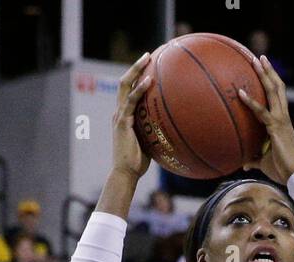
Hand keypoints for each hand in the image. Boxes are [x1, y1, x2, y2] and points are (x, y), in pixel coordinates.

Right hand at [112, 54, 152, 179]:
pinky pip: (131, 102)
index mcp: (124, 116)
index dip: (136, 78)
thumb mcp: (149, 144)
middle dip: (135, 68)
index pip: (129, 91)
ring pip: (125, 87)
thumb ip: (156, 133)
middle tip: (147, 56)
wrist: (126, 174)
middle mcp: (120, 112)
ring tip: (147, 60)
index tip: (148, 67)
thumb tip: (173, 130)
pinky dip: (139, 90)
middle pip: (124, 83)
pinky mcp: (122, 122)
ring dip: (136, 71)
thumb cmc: (138, 164)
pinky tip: (148, 81)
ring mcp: (119, 116)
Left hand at [239, 55, 293, 182]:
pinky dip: (250, 102)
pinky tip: (240, 92)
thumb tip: (243, 163)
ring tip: (256, 59)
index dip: (271, 83)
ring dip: (264, 74)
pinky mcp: (276, 128)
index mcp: (282, 122)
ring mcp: (281, 120)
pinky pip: (261, 112)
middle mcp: (283, 117)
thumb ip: (254, 159)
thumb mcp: (264, 163)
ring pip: (273, 91)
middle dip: (268, 71)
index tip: (264, 70)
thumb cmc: (282, 171)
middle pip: (277, 88)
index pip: (277, 97)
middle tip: (259, 57)